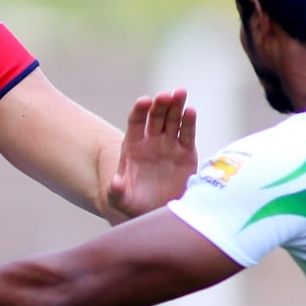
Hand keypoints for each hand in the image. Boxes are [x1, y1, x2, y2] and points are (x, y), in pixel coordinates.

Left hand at [106, 89, 196, 218]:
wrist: (157, 212)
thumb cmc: (136, 205)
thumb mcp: (123, 201)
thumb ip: (117, 192)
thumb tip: (115, 183)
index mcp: (133, 147)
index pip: (136, 122)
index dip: (139, 111)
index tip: (144, 101)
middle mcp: (151, 141)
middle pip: (155, 117)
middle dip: (160, 105)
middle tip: (166, 96)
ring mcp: (169, 145)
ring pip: (172, 120)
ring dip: (176, 105)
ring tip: (180, 93)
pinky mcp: (186, 153)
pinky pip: (187, 134)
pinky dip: (189, 122)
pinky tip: (190, 111)